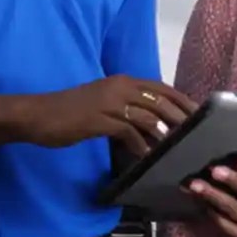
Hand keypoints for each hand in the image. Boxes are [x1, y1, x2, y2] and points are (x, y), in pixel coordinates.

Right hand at [19, 75, 196, 155]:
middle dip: (179, 117)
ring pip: (147, 116)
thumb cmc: (71, 110)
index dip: (181, 100)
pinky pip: (128, 131)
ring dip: (162, 133)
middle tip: (193, 134)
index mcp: (122, 81)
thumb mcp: (103, 101)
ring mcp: (108, 103)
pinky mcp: (98, 120)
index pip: (161, 87)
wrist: (39, 114)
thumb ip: (126, 106)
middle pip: (159, 101)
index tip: (197, 113)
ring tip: (174, 147)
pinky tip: (145, 155)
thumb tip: (152, 120)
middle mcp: (119, 87)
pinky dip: (140, 144)